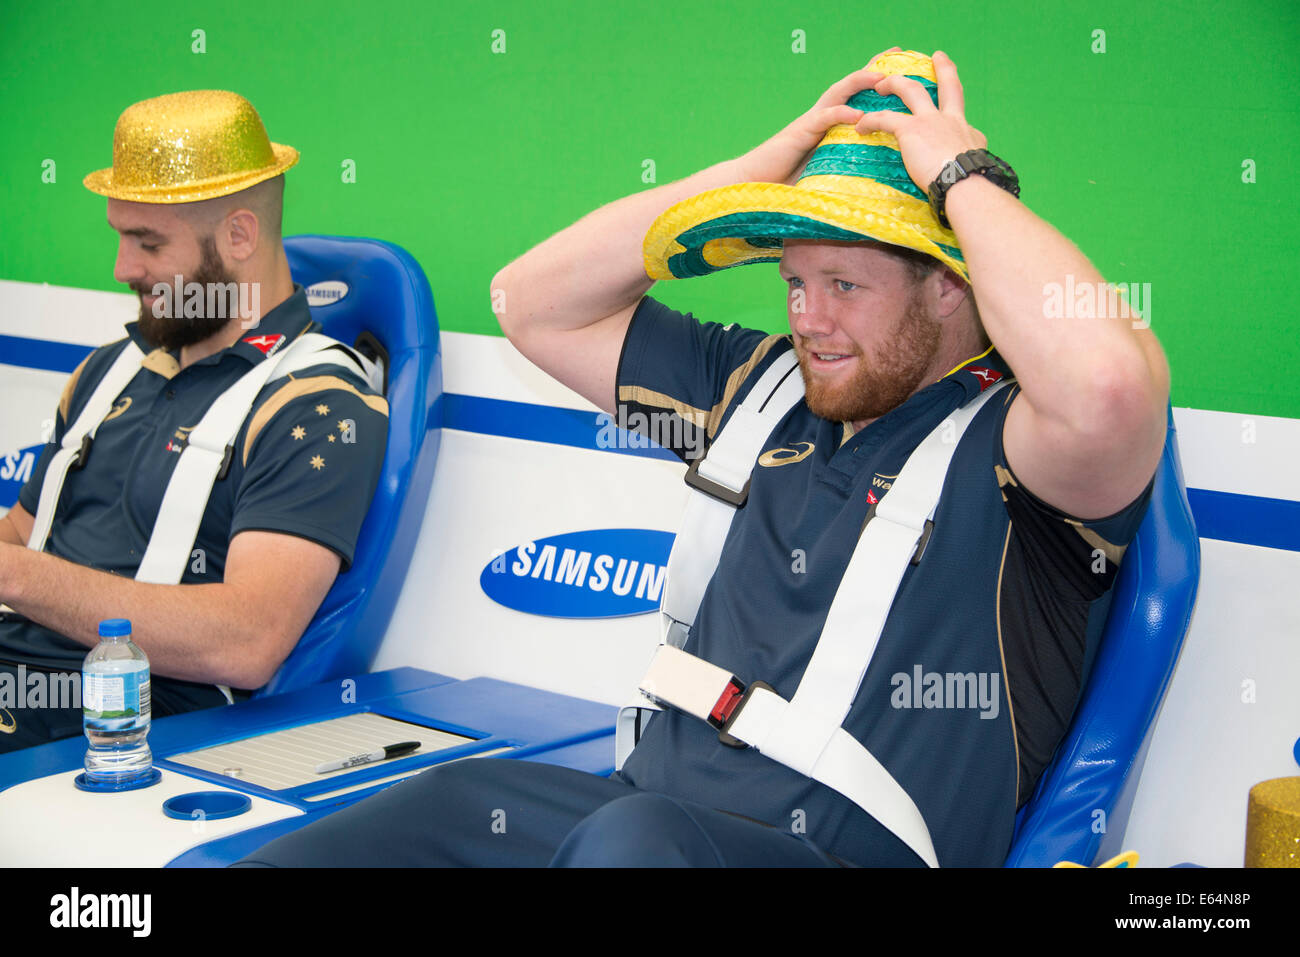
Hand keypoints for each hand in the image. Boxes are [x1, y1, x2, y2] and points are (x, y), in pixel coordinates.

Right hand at [735, 47, 904, 184]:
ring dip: (859, 83)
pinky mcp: (799, 133)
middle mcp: (819, 117)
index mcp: (827, 125)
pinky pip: (823, 119)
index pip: (853, 96)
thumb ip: (841, 163)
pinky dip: (840, 114)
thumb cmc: (786, 181)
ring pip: (837, 94)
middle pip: (848, 86)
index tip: (897, 70)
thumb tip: (869, 174)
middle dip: (872, 70)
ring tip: (880, 78)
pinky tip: (856, 112)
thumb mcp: (823, 170)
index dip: (873, 81)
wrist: (753, 183)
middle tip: (896, 54)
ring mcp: (809, 123)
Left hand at [854, 50, 987, 192]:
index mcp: (963, 127)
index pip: (957, 101)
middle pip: (945, 84)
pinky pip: (884, 118)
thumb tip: (971, 153)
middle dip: (942, 68)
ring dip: (894, 83)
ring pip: (910, 89)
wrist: (964, 183)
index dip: (951, 80)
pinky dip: (870, 120)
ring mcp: (929, 121)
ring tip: (879, 86)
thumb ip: (970, 151)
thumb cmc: (971, 182)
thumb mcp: (976, 162)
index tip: (946, 65)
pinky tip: (860, 127)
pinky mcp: (911, 130)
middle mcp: (948, 118)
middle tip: (935, 57)